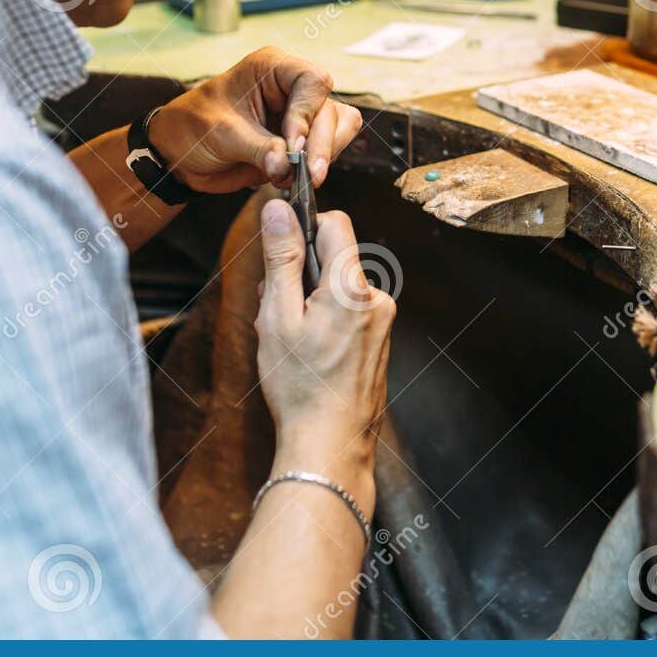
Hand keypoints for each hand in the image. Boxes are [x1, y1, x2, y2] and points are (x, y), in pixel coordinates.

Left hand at [147, 48, 361, 193]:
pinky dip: (317, 167)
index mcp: (272, 69)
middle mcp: (291, 87)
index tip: (294, 144)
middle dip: (322, 145)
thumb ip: (258, 147)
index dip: (308, 114)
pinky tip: (294, 180)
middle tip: (309, 175)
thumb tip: (287, 164)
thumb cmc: (193, 127)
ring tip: (301, 179)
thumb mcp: (222, 134)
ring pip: (339, 129)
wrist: (181, 155)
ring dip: (325, 156)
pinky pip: (328, 150)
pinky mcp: (301, 141)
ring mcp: (299, 114)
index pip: (313, 81)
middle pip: (330, 109)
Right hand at [254, 199, 393, 484]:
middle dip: (301, 274)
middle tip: (274, 310)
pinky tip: (308, 352)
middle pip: (336, 258)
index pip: (336, 223)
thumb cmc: (300, 386)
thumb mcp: (277, 316)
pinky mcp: (380, 341)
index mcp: (352, 288)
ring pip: (340, 288)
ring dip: (311, 301)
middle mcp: (377, 300)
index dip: (305, 225)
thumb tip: (278, 210)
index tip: (281, 246)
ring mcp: (382, 323)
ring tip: (289, 339)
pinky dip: (327, 321)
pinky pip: (351, 313)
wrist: (330, 446)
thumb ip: (281, 259)